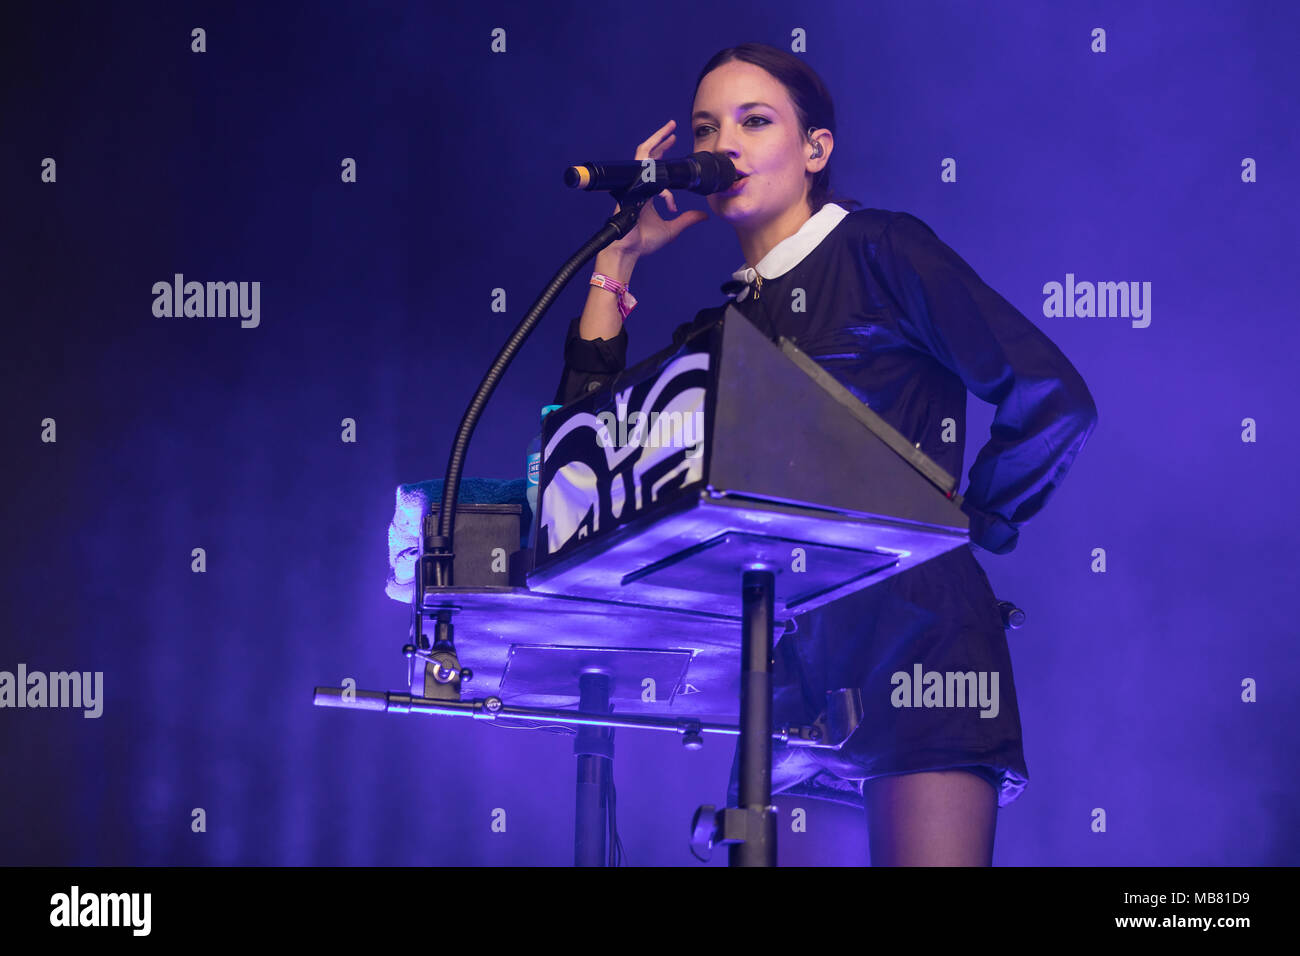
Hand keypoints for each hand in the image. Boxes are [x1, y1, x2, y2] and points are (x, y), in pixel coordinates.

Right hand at [606, 119, 708, 259]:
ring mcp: (635, 187)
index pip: (655, 166)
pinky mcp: (632, 192)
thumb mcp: (673, 229)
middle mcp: (641, 186)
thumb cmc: (643, 242)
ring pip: (643, 156)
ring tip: (669, 129)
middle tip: (672, 128)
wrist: (628, 251)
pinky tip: (669, 186)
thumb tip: (704, 215)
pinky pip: (647, 177)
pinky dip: (659, 179)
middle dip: (660, 140)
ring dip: (656, 141)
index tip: (676, 149)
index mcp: (647, 191)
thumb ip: (687, 219)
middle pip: (648, 156)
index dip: (664, 155)